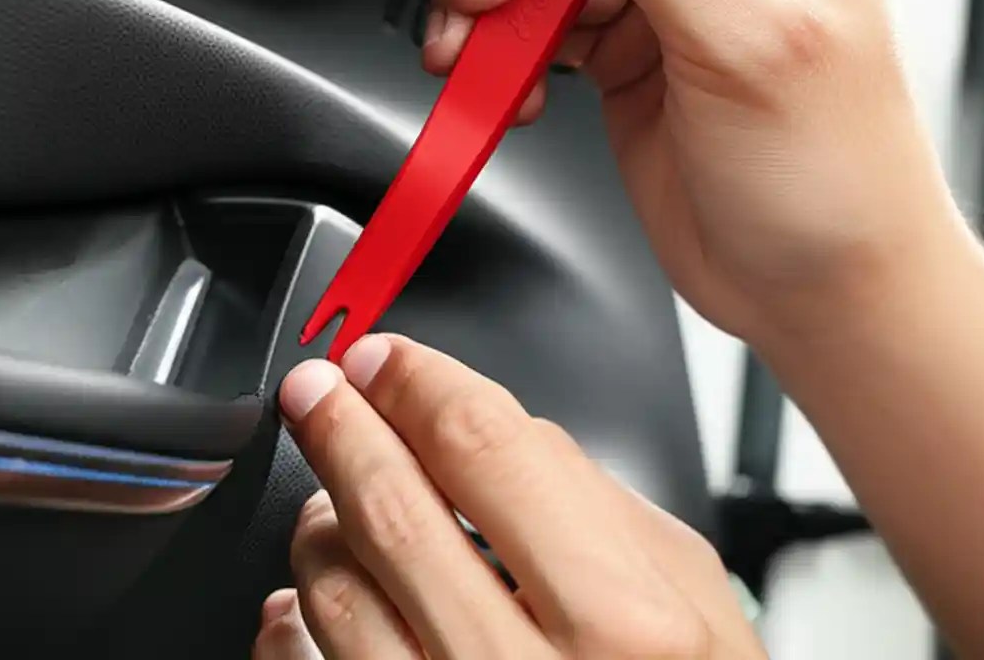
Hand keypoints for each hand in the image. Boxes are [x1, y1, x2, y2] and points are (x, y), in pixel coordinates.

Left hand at [254, 334, 763, 658]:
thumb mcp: (693, 597)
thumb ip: (596, 503)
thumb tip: (487, 427)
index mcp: (623, 624)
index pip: (487, 452)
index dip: (417, 384)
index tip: (381, 358)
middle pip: (393, 513)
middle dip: (341, 428)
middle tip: (317, 391)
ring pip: (333, 596)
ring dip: (319, 525)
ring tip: (335, 502)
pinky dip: (289, 622)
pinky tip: (304, 600)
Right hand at [426, 0, 973, 347]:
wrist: (813, 290)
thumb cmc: (829, 176)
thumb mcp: (742, 33)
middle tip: (477, 4)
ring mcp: (661, 6)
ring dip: (490, 12)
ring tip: (468, 57)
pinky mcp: (623, 62)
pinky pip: (539, 32)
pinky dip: (505, 58)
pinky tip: (511, 90)